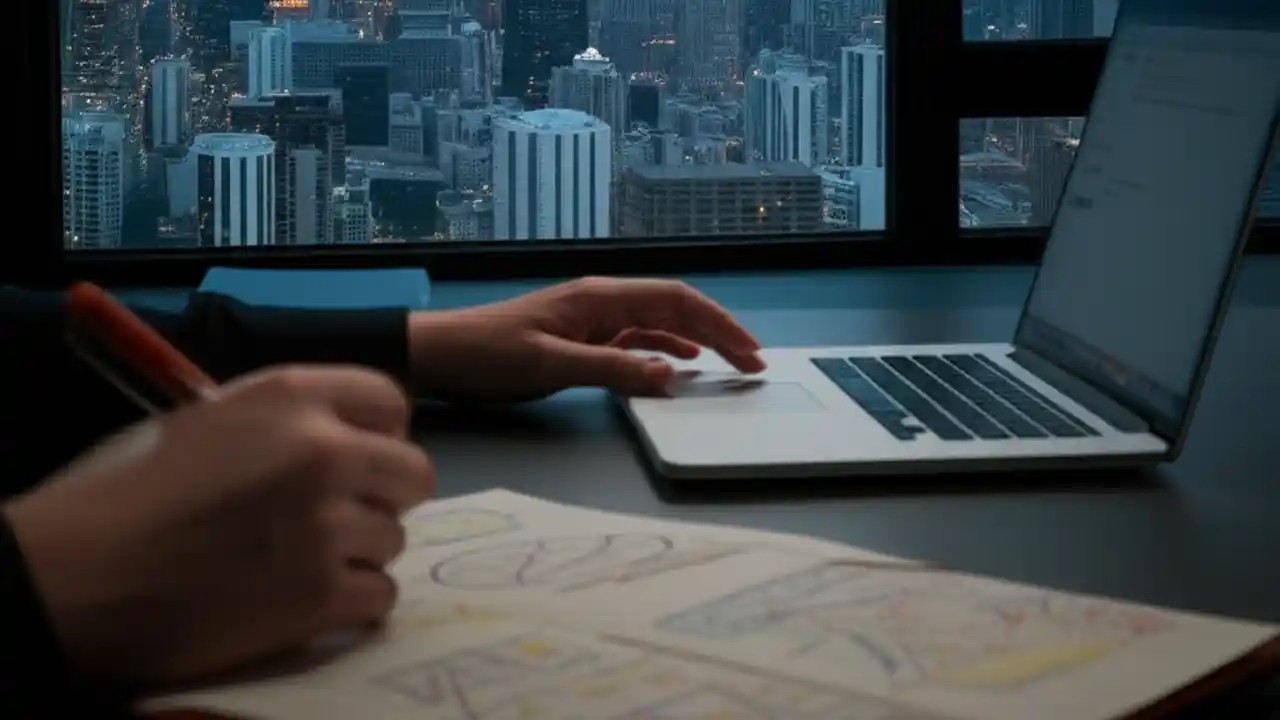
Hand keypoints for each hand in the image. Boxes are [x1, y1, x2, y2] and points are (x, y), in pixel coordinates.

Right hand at [1, 366, 434, 692]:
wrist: (83, 574)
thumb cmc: (134, 492)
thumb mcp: (213, 419)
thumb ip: (290, 420)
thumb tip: (349, 436)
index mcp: (294, 396)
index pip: (391, 404)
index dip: (381, 436)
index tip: (360, 461)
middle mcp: (324, 451)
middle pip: (414, 473)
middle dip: (383, 496)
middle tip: (340, 517)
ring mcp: (327, 524)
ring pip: (395, 539)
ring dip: (360, 553)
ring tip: (302, 561)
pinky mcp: (321, 594)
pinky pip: (381, 596)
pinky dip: (352, 603)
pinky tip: (309, 598)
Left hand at [406, 277, 767, 402]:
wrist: (438, 355)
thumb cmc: (485, 353)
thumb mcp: (548, 365)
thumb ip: (611, 369)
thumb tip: (670, 374)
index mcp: (598, 297)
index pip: (675, 300)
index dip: (717, 323)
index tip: (747, 350)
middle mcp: (600, 302)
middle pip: (675, 310)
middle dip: (718, 333)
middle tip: (752, 362)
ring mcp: (591, 321)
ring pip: (658, 326)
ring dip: (695, 343)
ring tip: (728, 366)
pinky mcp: (580, 340)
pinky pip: (634, 342)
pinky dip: (663, 353)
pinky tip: (678, 367)